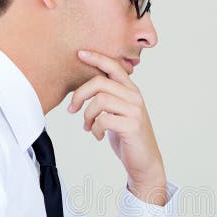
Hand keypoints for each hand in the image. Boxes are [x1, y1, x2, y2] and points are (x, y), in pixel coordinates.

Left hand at [68, 50, 166, 205]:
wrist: (144, 162)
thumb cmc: (127, 137)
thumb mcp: (118, 113)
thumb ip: (108, 98)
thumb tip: (84, 89)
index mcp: (131, 91)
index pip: (114, 66)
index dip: (96, 58)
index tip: (80, 53)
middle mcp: (135, 97)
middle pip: (100, 82)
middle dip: (80, 95)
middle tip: (72, 110)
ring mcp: (135, 111)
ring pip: (100, 100)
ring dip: (87, 115)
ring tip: (87, 126)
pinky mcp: (132, 125)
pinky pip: (103, 119)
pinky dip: (94, 128)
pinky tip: (97, 135)